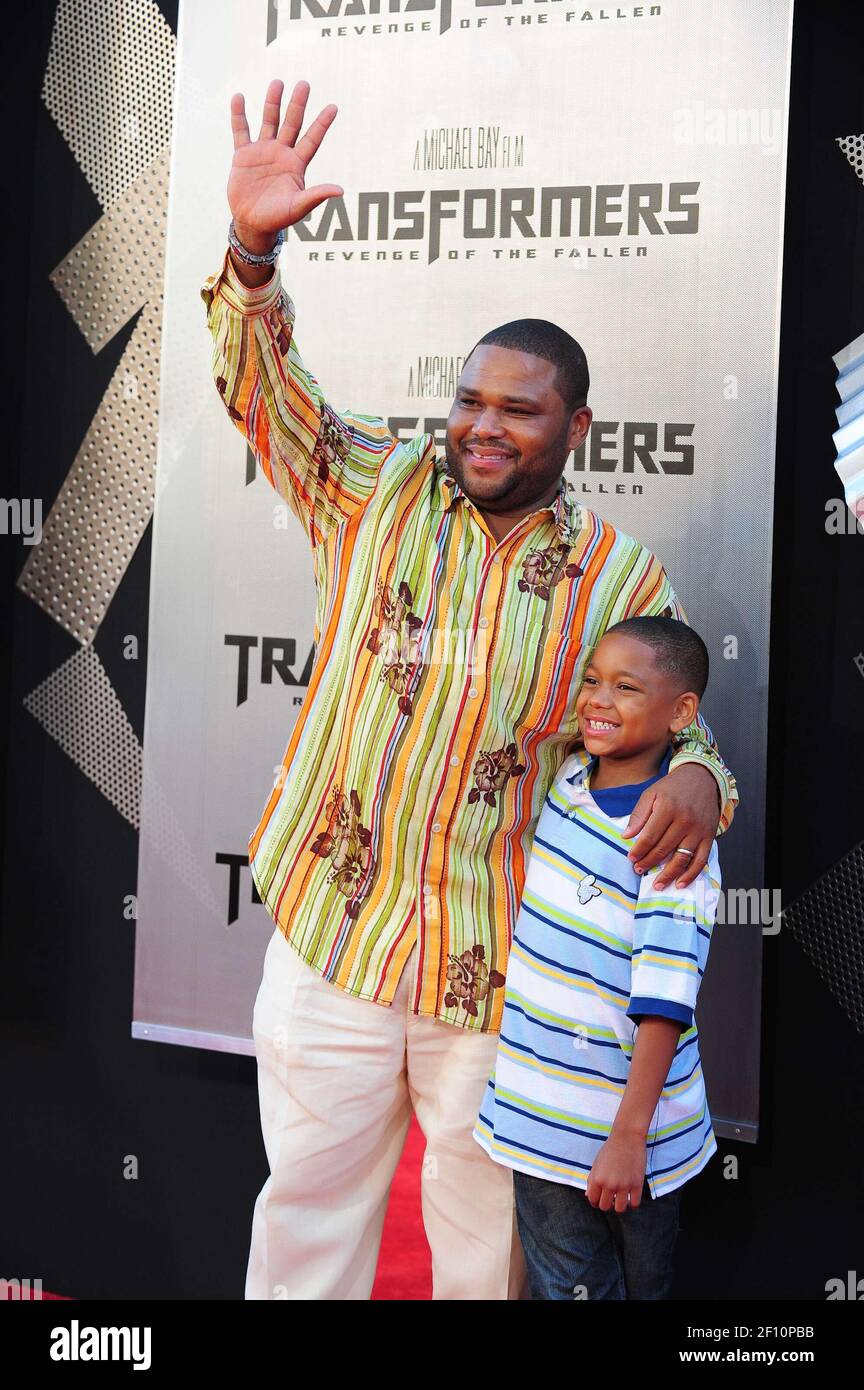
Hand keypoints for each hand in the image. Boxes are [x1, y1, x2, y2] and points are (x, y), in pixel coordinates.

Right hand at [227, 78, 342, 252]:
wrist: (252, 223)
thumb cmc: (278, 218)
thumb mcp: (299, 207)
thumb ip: (316, 196)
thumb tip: (340, 190)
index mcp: (297, 164)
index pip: (312, 139)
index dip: (322, 124)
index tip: (333, 107)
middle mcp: (281, 153)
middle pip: (292, 123)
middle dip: (298, 104)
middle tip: (305, 84)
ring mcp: (262, 151)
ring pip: (269, 121)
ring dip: (273, 103)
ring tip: (278, 82)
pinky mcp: (243, 155)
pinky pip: (241, 131)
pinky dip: (239, 115)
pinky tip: (239, 98)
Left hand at [586, 1133, 645, 1212]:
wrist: (627, 1137)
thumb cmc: (610, 1149)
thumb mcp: (597, 1164)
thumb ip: (592, 1180)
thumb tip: (589, 1196)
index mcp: (596, 1179)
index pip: (592, 1200)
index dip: (595, 1201)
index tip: (600, 1199)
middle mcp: (609, 1184)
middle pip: (605, 1207)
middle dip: (607, 1204)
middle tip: (610, 1199)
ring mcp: (624, 1185)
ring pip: (619, 1209)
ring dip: (619, 1206)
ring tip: (620, 1200)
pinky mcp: (637, 1184)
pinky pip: (634, 1204)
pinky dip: (632, 1205)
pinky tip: (630, 1199)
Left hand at [623, 763, 719, 889]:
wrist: (702, 779)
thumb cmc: (672, 788)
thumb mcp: (651, 793)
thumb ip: (638, 815)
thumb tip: (626, 836)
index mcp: (667, 808)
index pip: (649, 836)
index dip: (639, 850)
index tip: (630, 858)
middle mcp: (684, 820)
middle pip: (664, 849)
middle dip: (649, 862)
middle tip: (638, 870)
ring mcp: (698, 830)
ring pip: (682, 858)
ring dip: (668, 874)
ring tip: (657, 884)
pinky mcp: (709, 836)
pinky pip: (701, 860)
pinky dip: (691, 874)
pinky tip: (680, 883)